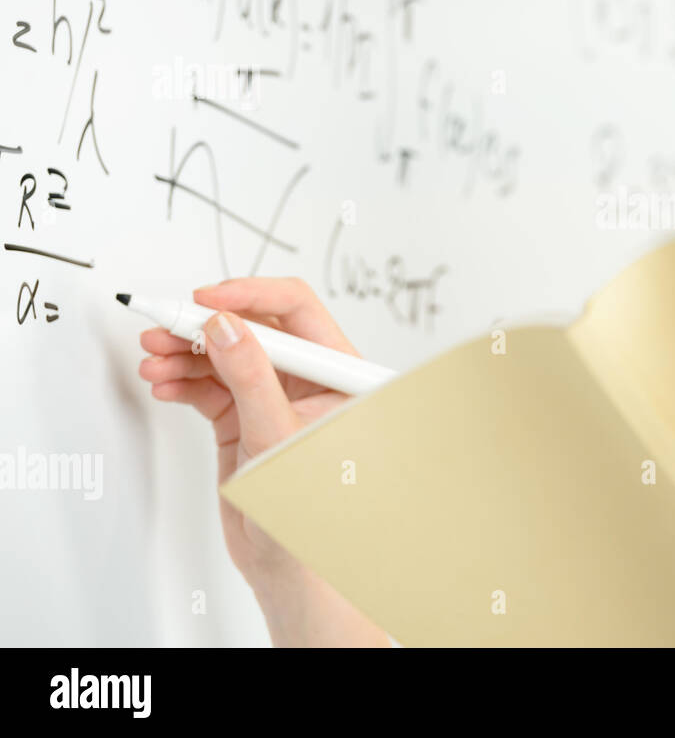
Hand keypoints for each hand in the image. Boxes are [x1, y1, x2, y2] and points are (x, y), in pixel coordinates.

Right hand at [137, 276, 389, 645]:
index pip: (296, 310)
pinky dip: (184, 380)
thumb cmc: (307, 508)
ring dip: (185, 353)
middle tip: (163, 326)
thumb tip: (225, 326)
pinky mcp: (245, 418)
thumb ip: (250, 376)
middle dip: (204, 325)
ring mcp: (274, 397)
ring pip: (225, 355)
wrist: (286, 564)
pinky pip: (210, 385)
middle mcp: (307, 379)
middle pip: (253, 328)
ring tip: (154, 358)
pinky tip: (164, 381)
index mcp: (336, 373)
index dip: (250, 296)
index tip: (206, 299)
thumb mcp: (276, 433)